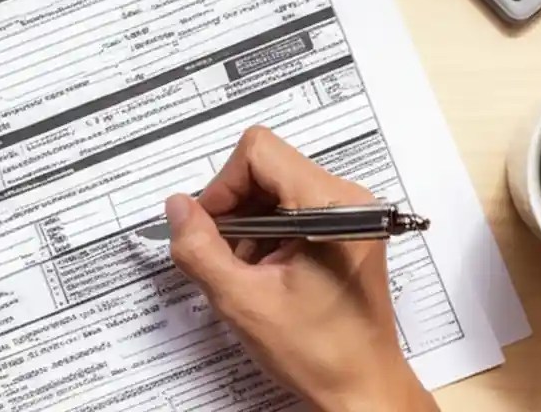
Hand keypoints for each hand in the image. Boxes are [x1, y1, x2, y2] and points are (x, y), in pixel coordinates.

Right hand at [165, 127, 437, 411]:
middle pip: (267, 166)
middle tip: (226, 257)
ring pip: (276, 187)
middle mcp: (348, 199)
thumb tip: (177, 208)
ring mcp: (350, 214)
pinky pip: (293, 208)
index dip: (223, 186)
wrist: (363, 388)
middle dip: (235, 209)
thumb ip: (201, 250)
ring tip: (249, 273)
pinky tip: (266, 273)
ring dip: (249, 225)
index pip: (259, 152)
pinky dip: (268, 234)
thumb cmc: (319, 352)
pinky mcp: (346, 230)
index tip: (211, 229)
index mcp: (331, 206)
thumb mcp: (243, 302)